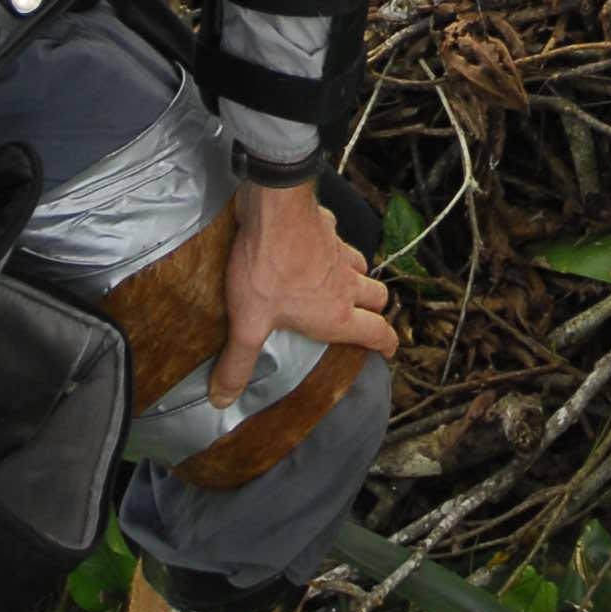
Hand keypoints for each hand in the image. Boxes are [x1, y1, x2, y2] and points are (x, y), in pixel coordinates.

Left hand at [209, 177, 398, 405]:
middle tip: (360, 318)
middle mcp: (346, 285)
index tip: (388, 351)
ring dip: (357, 280)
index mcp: (335, 315)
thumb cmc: (265, 270)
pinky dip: (335, 251)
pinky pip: (340, 242)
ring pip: (363, 270)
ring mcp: (340, 253)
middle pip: (379, 299)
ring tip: (339, 286)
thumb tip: (222, 401)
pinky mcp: (328, 229)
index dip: (387, 344)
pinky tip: (314, 251)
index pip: (377, 333)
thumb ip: (238, 363)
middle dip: (375, 311)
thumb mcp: (247, 324)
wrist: (274, 210)